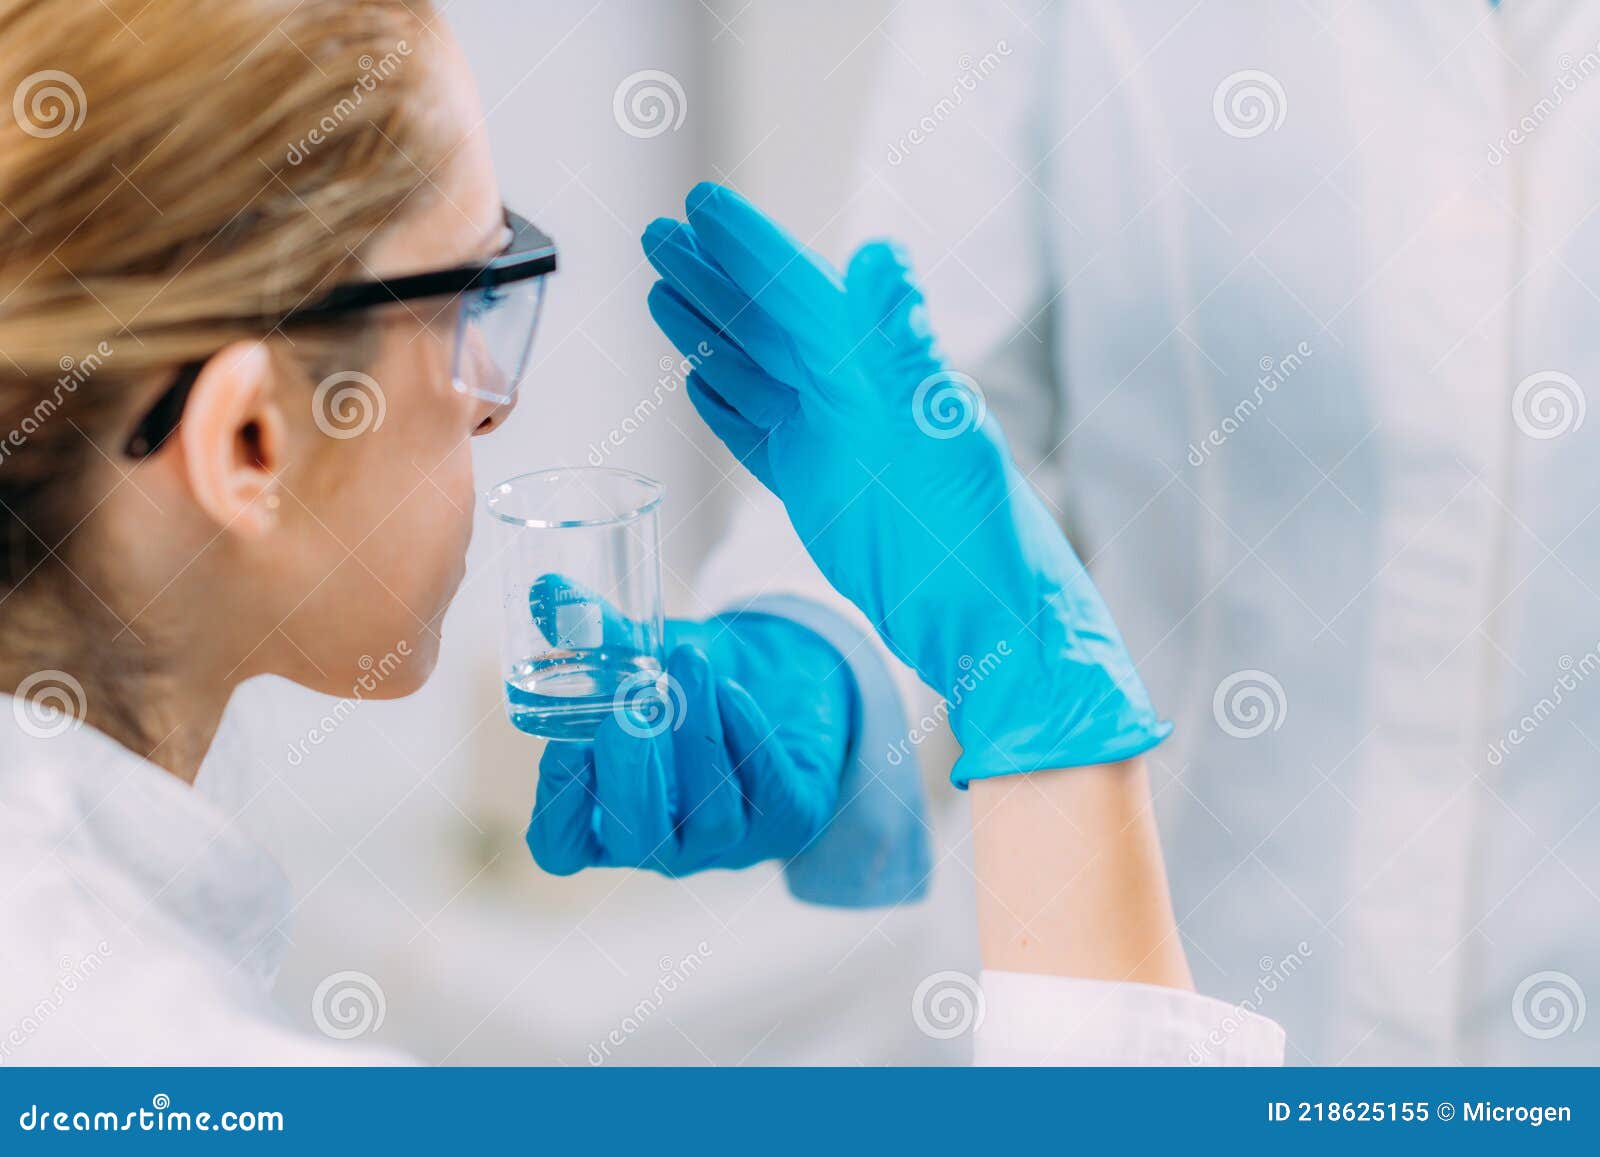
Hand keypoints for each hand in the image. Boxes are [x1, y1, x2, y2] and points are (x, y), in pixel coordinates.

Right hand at [524, 591, 853, 875]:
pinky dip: (748, 737)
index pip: (563, 846)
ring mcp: (726, 843)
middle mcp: (662, 846)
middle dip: (633, 772)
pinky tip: (731, 689)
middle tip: (633, 709)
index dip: (559, 807)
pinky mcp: (788, 824)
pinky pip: (766, 791)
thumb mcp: (637, 660)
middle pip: (637, 838)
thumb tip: (545, 590)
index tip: (567, 744)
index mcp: (606, 819)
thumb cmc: (685, 690)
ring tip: (690, 661)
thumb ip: (591, 633)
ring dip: (697, 733)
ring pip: (712, 812)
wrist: (780, 693)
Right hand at [641, 183, 1168, 782]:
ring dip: (709, 331)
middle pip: (768, 322)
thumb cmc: (979, 532)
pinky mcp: (814, 486)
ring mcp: (830, 439)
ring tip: (661, 289)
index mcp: (878, 369)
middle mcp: (851, 393)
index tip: (702, 205)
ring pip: (756, 371)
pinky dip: (726, 405)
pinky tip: (698, 381)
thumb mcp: (943, 434)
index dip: (751, 247)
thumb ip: (905, 346)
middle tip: (660, 234)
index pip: (801, 291)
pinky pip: (759, 433)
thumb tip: (884, 254)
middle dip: (713, 277)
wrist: (985, 621)